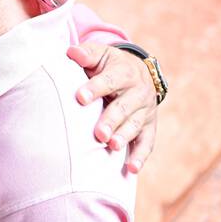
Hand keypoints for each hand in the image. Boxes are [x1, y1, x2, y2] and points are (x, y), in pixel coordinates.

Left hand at [67, 42, 158, 173]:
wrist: (138, 72)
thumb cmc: (109, 65)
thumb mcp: (100, 55)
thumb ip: (86, 54)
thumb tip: (71, 52)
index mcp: (124, 73)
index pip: (110, 80)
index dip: (95, 88)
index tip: (80, 97)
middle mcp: (138, 92)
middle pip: (124, 107)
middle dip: (111, 120)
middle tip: (98, 133)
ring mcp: (145, 111)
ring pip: (135, 126)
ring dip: (124, 137)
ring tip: (111, 146)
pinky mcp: (149, 127)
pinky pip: (146, 143)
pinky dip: (140, 156)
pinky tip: (131, 169)